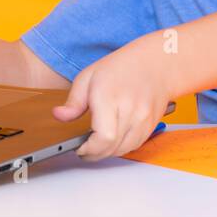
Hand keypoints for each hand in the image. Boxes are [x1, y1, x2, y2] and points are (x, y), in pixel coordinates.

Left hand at [52, 33, 174, 160]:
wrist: (157, 63)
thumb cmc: (122, 67)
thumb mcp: (89, 76)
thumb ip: (73, 101)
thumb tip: (59, 115)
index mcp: (110, 97)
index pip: (103, 137)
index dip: (89, 149)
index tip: (79, 147)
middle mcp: (130, 110)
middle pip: (111, 148)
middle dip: (94, 154)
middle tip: (83, 148)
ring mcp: (143, 120)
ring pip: (122, 151)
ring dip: (107, 152)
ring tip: (97, 142)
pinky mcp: (151, 126)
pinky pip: (133, 146)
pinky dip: (120, 147)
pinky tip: (112, 138)